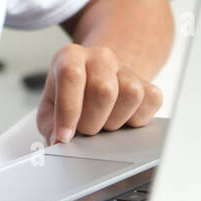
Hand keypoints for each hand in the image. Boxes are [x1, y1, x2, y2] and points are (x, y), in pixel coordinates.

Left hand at [36, 44, 163, 145]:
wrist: (96, 84)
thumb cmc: (70, 97)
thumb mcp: (50, 109)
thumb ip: (50, 126)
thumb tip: (59, 143)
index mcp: (70, 57)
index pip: (72, 75)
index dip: (68, 109)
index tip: (65, 137)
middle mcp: (100, 57)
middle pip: (104, 89)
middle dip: (92, 122)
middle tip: (85, 130)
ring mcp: (127, 68)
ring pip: (131, 94)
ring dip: (115, 122)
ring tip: (103, 124)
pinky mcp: (148, 84)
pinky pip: (151, 101)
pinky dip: (137, 120)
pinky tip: (122, 120)